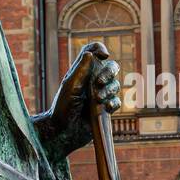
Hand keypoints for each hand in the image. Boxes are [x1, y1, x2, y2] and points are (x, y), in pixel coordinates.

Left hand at [44, 42, 120, 156]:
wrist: (63, 131)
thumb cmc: (63, 107)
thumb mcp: (70, 86)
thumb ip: (81, 70)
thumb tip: (90, 54)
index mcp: (83, 71)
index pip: (93, 51)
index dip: (100, 49)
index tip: (103, 55)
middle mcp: (93, 80)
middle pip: (111, 67)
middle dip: (109, 72)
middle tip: (99, 82)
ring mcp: (101, 94)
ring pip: (115, 85)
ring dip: (108, 90)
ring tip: (97, 99)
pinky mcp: (106, 108)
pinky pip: (117, 101)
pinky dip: (112, 103)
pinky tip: (104, 108)